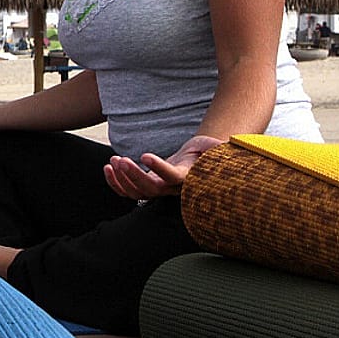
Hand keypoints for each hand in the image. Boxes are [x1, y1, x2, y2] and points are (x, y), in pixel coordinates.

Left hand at [103, 134, 223, 199]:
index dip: (158, 168)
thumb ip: (220, 148)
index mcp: (186, 178)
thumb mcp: (213, 148)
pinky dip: (115, 183)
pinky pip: (128, 193)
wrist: (196, 161)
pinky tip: (108, 167)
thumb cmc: (206, 153)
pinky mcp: (147, 187)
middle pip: (150, 189)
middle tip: (120, 160)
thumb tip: (230, 144)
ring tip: (113, 161)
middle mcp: (171, 188)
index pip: (172, 177)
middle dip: (134, 176)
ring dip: (122, 179)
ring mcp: (158, 189)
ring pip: (137, 193)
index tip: (145, 155)